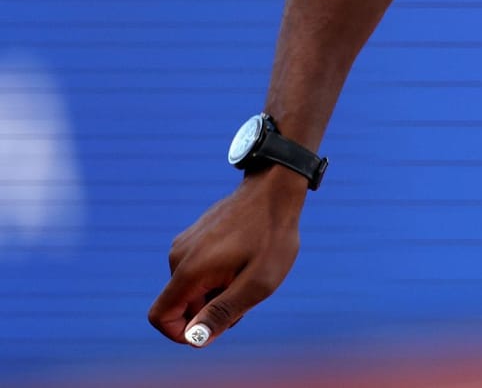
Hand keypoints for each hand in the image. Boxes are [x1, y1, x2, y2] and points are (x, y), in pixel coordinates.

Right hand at [148, 168, 305, 347]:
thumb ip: (223, 313)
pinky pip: (200, 269)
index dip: (181, 334)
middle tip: (248, 294)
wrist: (276, 189)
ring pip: (194, 287)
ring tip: (250, 274)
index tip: (215, 328)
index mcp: (188, 271)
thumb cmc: (272, 236)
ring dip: (218, 292)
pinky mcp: (196, 236)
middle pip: (182, 304)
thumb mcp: (257, 283)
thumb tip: (195, 339)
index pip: (160, 316)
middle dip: (211, 310)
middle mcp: (178, 256)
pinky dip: (220, 275)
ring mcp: (186, 243)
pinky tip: (246, 260)